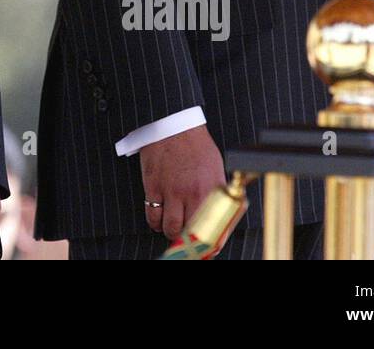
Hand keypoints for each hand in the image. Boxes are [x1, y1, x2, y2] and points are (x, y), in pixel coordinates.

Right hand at [139, 125, 225, 240]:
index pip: (214, 228)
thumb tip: (221, 215)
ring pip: (169, 228)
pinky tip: (158, 219)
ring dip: (171, 232)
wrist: (173, 124)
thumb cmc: (196, 145)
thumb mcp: (216, 168)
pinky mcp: (153, 186)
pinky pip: (152, 216)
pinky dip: (155, 222)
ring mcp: (171, 191)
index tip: (207, 248)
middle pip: (190, 232)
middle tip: (187, 237)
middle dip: (189, 239)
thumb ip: (217, 193)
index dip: (210, 244)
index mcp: (212, 189)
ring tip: (172, 228)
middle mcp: (193, 193)